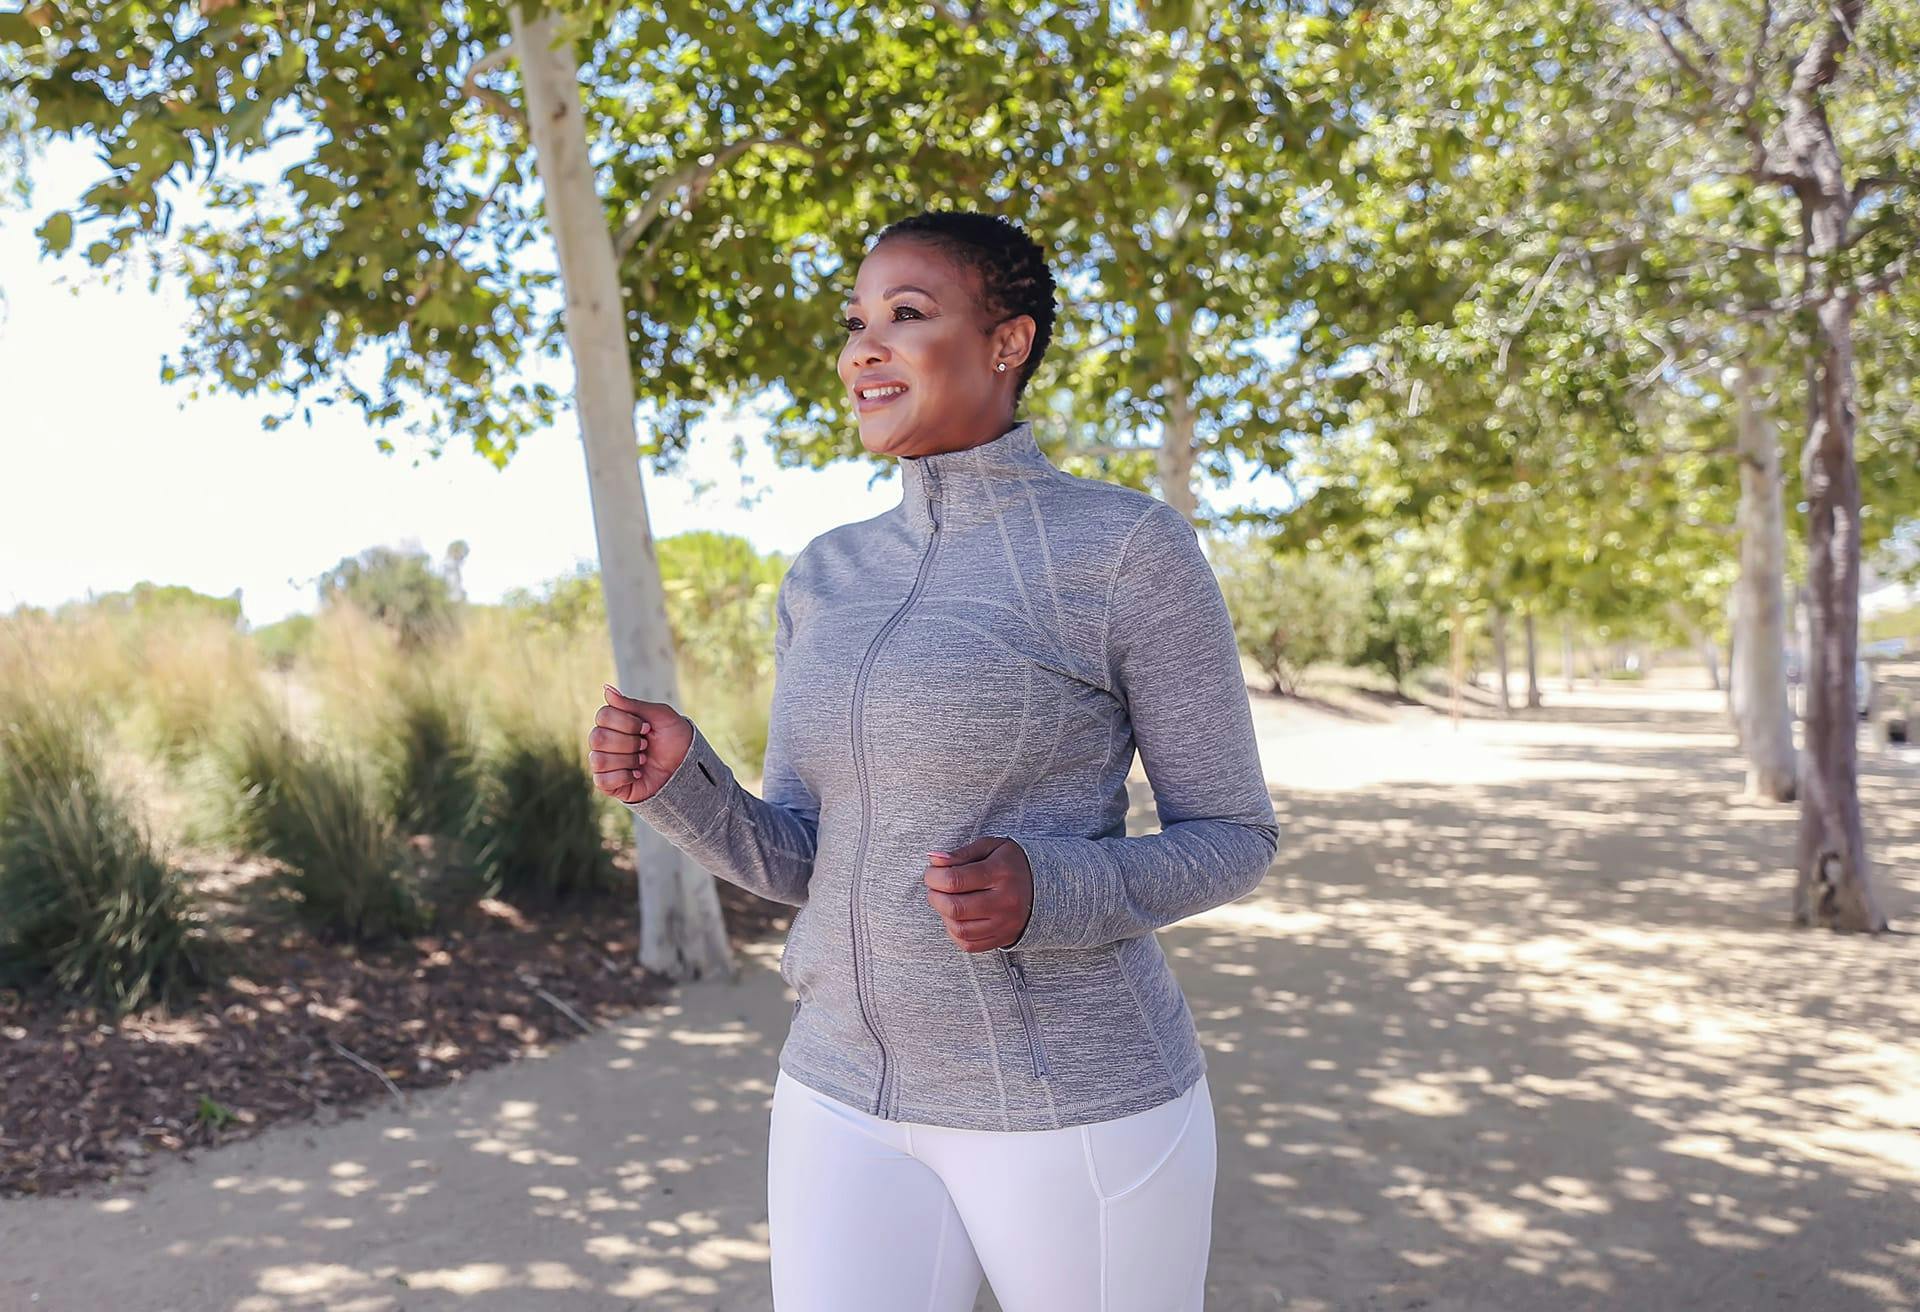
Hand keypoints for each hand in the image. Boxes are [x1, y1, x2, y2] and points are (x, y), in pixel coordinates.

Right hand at [589, 684, 693, 804]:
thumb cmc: (674, 738)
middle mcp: (605, 741)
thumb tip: (606, 688)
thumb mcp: (659, 715)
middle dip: (629, 742)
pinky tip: (637, 774)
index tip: (648, 728)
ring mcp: (605, 763)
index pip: (603, 716)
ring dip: (627, 760)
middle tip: (646, 746)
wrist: (687, 766)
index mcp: (614, 722)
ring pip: (598, 760)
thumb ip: (632, 704)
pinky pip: (601, 780)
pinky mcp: (609, 784)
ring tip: (643, 760)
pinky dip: (623, 777)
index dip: (627, 722)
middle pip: (597, 738)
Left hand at [924, 837, 1034, 952]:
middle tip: (935, 887)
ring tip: (946, 900)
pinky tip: (957, 917)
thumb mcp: (990, 848)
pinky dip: (955, 932)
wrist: (1047, 885)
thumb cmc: (1012, 863)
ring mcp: (1005, 923)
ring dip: (943, 914)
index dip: (934, 877)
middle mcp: (1004, 901)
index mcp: (1000, 873)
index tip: (932, 872)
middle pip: (954, 907)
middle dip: (935, 896)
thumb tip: (934, 859)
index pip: (955, 880)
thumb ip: (961, 854)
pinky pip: (969, 944)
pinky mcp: (1003, 938)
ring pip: (959, 929)